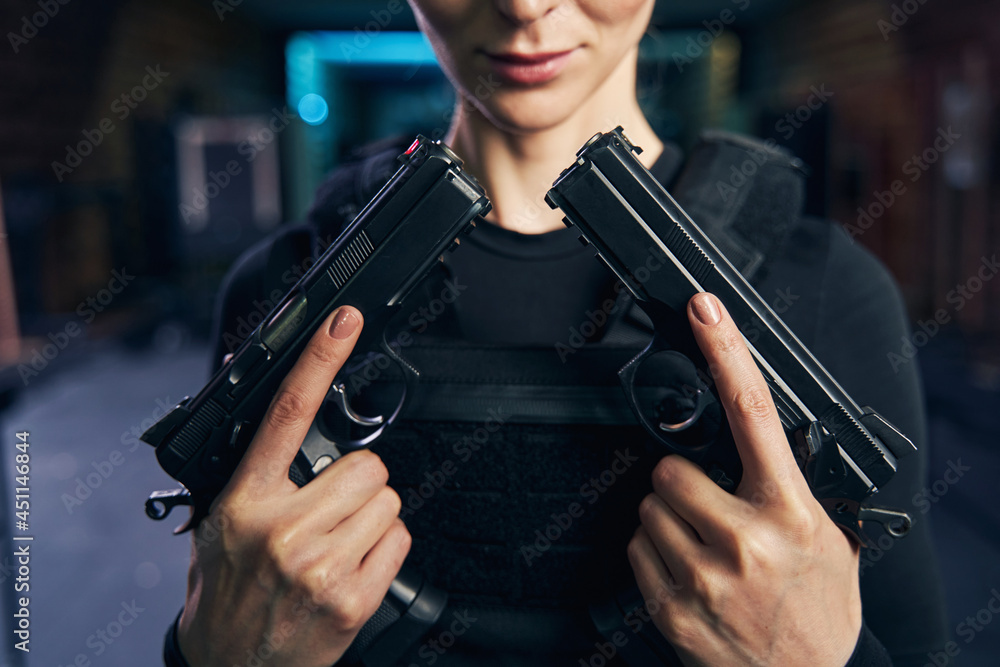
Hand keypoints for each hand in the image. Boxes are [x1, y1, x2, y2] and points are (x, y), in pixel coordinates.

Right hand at [177, 306, 410, 666]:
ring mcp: (319, 566)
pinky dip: (384, 548)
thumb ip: (248, 471)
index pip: (286, 414)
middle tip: (333, 508)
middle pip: (367, 464)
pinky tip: (352, 568)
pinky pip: (400, 539)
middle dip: (359, 481)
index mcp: (244, 501)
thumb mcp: (216, 523)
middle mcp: (282, 530)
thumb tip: (267, 406)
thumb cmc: (225, 593)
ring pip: (388, 500)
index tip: (342, 320)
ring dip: (372, 516)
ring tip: (338, 543)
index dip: (319, 358)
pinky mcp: (352, 598)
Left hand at [628, 293, 861, 666]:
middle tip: (710, 506)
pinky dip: (655, 552)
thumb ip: (791, 485)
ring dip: (668, 518)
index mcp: (790, 512)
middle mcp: (746, 541)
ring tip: (705, 547)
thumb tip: (752, 433)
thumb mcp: (828, 538)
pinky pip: (636, 549)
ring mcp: (705, 578)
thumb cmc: (820, 609)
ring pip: (648, 508)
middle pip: (669, 469)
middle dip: (683, 480)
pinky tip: (690, 573)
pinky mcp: (672, 610)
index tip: (705, 309)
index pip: (753, 413)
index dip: (725, 351)